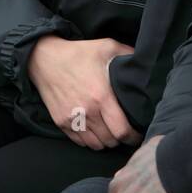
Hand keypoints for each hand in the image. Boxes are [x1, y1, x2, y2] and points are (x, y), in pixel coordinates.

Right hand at [26, 35, 139, 149]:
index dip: (133, 136)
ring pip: (95, 145)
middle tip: (124, 131)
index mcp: (102, 96)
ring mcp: (72, 119)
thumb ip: (128, 55)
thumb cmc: (78, 53)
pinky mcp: (61, 122)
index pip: (122, 131)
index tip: (137, 133)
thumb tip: (146, 62)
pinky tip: (94, 130)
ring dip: (105, 141)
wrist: (44, 59)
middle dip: (120, 139)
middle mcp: (87, 112)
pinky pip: (80, 142)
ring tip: (109, 132)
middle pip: (110, 141)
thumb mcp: (107, 47)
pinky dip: (89, 141)